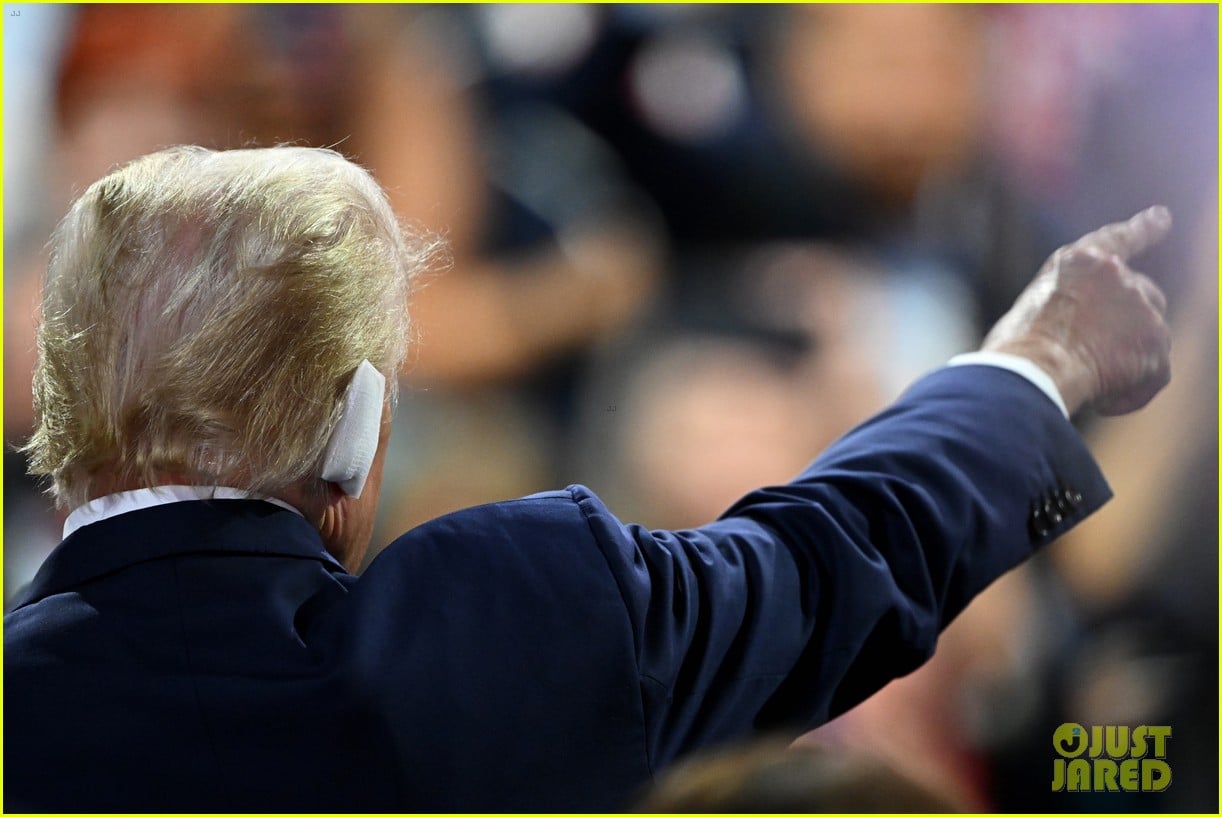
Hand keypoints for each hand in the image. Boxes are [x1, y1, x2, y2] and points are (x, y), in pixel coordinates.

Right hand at [982, 206, 1172, 415]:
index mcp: (1078, 262)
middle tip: (1101, 356)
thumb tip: (1086, 337)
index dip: (1143, 228)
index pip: (1117, 239)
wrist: (1033, 368)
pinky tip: (1101, 400)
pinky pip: (1154, 375)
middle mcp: (1116, 275)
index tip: (1162, 217)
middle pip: (1144, 296)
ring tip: (1085, 383)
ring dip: (1127, 361)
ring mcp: (1140, 308)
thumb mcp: (1033, 312)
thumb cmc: (1014, 350)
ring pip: (1150, 338)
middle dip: (1131, 324)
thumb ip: (1070, 308)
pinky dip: (1132, 391)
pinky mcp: (1155, 343)